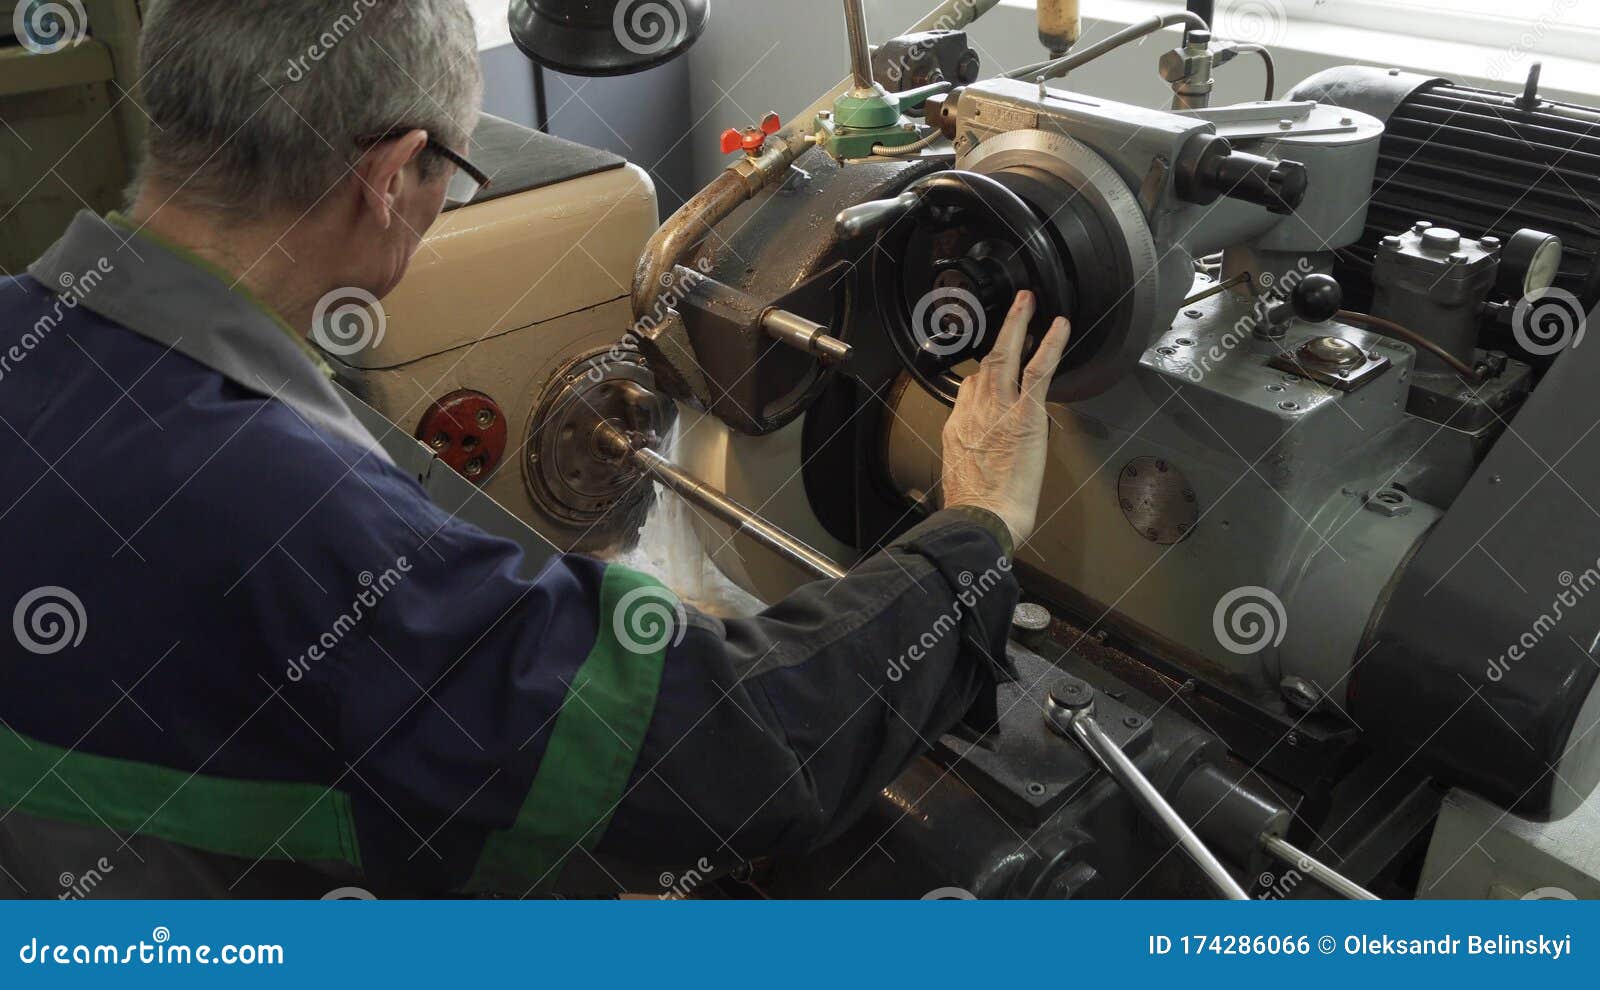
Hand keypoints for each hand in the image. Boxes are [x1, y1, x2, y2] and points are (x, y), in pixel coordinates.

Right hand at [940, 291, 1071, 546]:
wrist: (981, 519)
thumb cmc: (975, 511)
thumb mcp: (960, 479)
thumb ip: (968, 457)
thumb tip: (975, 457)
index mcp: (958, 428)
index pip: (969, 390)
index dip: (983, 375)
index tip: (994, 366)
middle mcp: (974, 411)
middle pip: (985, 363)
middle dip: (1000, 332)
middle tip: (1014, 308)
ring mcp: (998, 409)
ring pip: (1006, 355)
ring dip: (1018, 324)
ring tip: (1028, 301)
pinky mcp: (1025, 414)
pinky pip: (1037, 370)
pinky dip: (1049, 345)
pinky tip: (1059, 326)